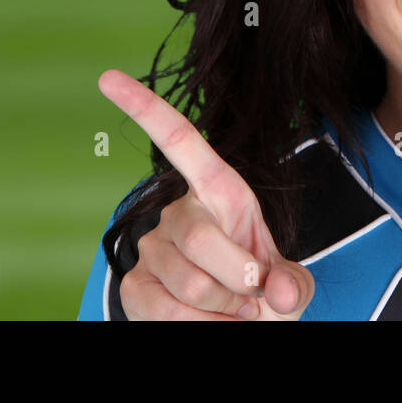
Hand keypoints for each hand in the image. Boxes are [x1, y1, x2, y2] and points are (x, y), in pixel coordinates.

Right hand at [98, 69, 315, 320]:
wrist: (243, 326)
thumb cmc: (265, 293)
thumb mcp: (292, 285)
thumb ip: (294, 284)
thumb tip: (278, 292)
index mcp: (218, 192)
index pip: (179, 142)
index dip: (146, 108)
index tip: (107, 76)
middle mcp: (177, 211)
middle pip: (197, 236)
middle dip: (238, 276)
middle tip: (255, 295)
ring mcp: (151, 249)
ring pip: (187, 281)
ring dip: (222, 306)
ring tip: (233, 309)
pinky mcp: (134, 287)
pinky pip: (164, 310)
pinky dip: (198, 325)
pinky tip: (208, 320)